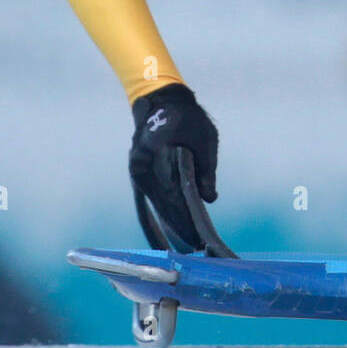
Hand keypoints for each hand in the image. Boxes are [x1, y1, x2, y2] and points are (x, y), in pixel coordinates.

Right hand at [129, 84, 218, 249]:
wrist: (161, 100)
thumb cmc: (189, 117)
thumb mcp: (206, 137)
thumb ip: (207, 168)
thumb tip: (209, 199)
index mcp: (161, 152)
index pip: (176, 192)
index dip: (187, 217)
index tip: (199, 236)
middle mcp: (144, 164)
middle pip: (164, 202)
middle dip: (180, 225)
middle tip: (196, 247)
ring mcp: (138, 169)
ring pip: (155, 203)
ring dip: (169, 223)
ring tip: (185, 243)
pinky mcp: (137, 172)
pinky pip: (147, 198)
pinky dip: (157, 214)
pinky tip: (164, 233)